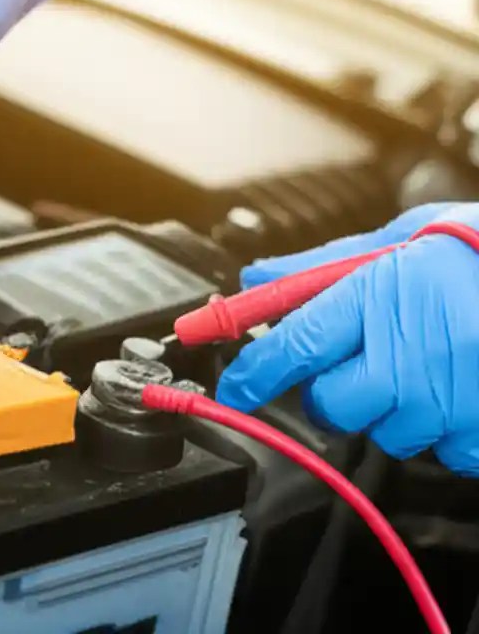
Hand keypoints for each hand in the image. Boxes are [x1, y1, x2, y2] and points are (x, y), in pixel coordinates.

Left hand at [217, 202, 478, 474]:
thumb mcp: (402, 237)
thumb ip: (324, 267)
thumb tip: (257, 278)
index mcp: (375, 297)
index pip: (286, 348)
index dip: (250, 372)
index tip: (233, 387)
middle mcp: (406, 355)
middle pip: (329, 404)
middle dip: (335, 387)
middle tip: (367, 357)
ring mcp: (448, 399)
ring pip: (385, 430)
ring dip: (397, 407)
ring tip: (434, 361)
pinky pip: (442, 450)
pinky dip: (448, 428)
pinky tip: (466, 387)